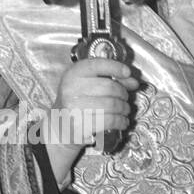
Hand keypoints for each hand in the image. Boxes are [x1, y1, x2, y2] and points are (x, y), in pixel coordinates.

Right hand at [41, 58, 139, 185]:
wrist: (59, 128)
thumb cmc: (77, 104)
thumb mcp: (86, 85)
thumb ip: (109, 78)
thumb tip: (133, 81)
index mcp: (72, 75)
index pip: (97, 65)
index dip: (115, 67)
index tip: (127, 72)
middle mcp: (71, 90)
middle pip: (109, 86)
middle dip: (123, 93)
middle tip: (125, 98)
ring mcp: (75, 109)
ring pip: (112, 104)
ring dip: (124, 108)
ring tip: (124, 110)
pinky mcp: (81, 126)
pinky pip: (110, 121)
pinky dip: (121, 121)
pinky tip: (122, 122)